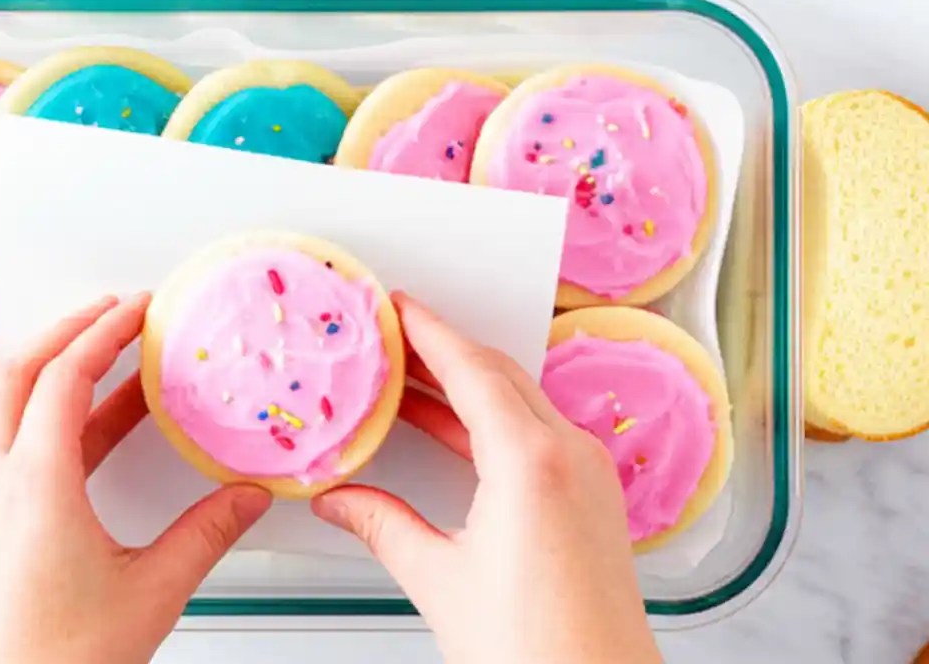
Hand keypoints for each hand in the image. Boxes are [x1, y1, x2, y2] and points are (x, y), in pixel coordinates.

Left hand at [0, 293, 272, 663]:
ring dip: (26, 361)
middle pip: (19, 373)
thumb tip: (243, 500)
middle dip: (67, 332)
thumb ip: (203, 537)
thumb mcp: (149, 595)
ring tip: (59, 342)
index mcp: (35, 483)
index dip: (104, 333)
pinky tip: (19, 415)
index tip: (134, 311)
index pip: (66, 376)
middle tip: (107, 314)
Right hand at [312, 293, 659, 663]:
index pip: (472, 370)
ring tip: (411, 382)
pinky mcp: (595, 496)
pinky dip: (493, 420)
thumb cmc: (538, 651)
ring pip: (520, 400)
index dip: (429, 331)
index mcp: (530, 462)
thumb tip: (342, 501)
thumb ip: (384, 525)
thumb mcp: (439, 579)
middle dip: (443, 350)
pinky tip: (455, 431)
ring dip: (467, 386)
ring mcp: (589, 473)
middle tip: (394, 339)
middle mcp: (570, 454)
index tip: (398, 308)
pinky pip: (539, 432)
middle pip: (499, 375)